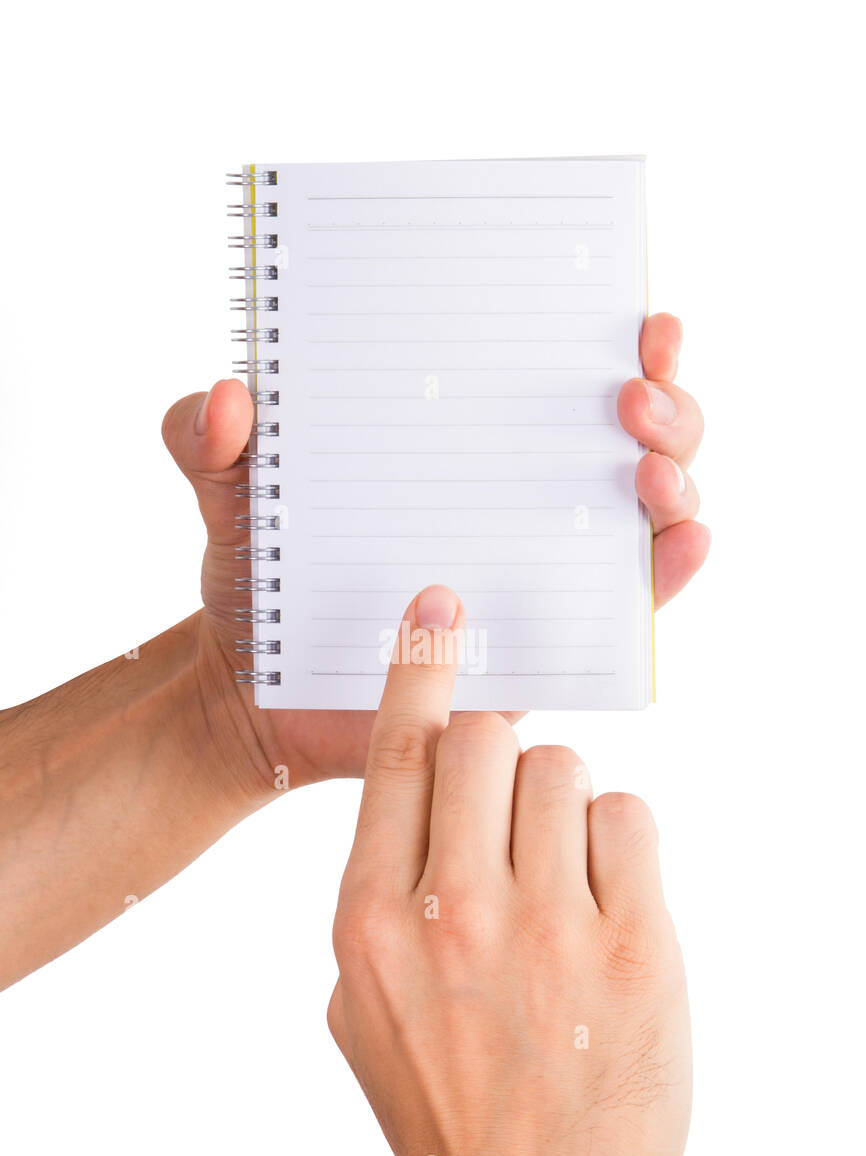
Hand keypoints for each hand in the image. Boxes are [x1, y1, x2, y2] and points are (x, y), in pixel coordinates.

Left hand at [161, 311, 706, 787]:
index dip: (621, 335)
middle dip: (664, 401)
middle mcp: (524, 492)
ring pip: (653, 510)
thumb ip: (205, 436)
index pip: (562, 369)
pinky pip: (632, 608)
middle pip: (635, 433)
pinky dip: (670, 573)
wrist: (254, 693)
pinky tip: (678, 544)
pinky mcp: (548, 645)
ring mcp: (544, 567)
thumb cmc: (258, 581)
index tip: (637, 314)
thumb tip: (229, 397)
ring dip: (674, 475)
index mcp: (466, 437)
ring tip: (643, 465)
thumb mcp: (228, 493)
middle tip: (631, 392)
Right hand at [327, 586, 690, 1155]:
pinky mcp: (638, 950)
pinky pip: (630, 820)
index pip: (397, 754)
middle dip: (500, 755)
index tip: (439, 607)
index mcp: (370, 923)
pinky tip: (606, 906)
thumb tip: (427, 797)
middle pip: (487, 740)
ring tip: (561, 884)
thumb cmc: (440, 1108)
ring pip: (562, 771)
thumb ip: (383, 892)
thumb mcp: (362, 1002)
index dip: (421, 667)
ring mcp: (550, 931)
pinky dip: (618, 845)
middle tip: (512, 811)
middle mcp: (453, 914)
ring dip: (562, 807)